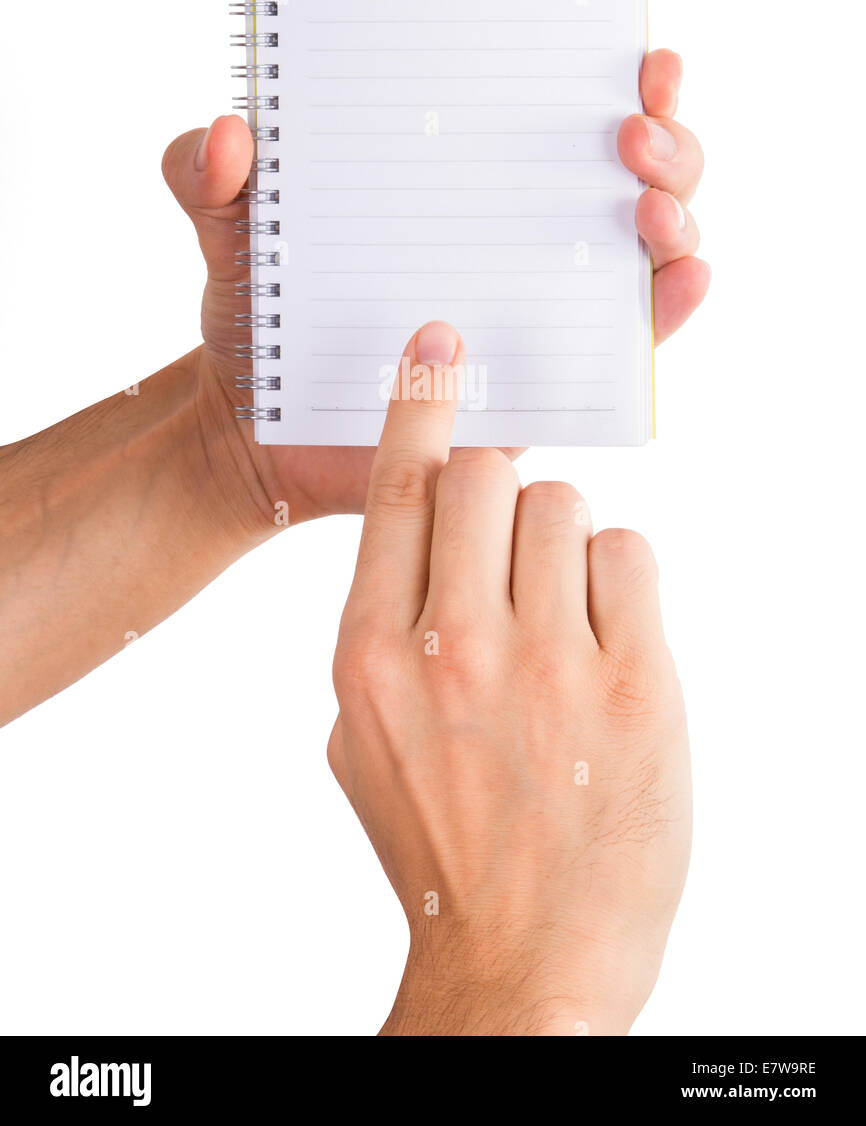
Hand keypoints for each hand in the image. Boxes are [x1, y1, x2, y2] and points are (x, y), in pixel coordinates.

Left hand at [161, 47, 706, 523]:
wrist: (254, 429)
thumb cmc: (258, 317)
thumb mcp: (228, 229)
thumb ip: (205, 172)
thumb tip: (229, 133)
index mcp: (466, 173)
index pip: (562, 105)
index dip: (621, 71)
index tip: (637, 50)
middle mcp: (524, 228)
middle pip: (635, 169)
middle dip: (664, 137)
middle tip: (631, 128)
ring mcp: (544, 303)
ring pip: (653, 246)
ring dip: (674, 211)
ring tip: (643, 201)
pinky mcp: (548, 381)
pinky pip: (632, 344)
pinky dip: (670, 309)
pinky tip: (678, 280)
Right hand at [327, 322, 690, 1035]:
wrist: (525, 959)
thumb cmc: (440, 844)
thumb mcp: (362, 738)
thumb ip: (383, 628)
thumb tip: (427, 533)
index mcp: (370, 659)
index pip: (397, 490)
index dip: (421, 403)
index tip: (439, 343)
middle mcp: (453, 650)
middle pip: (487, 476)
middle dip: (500, 491)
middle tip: (512, 547)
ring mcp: (550, 667)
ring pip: (562, 507)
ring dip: (562, 543)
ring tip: (561, 620)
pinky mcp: (638, 686)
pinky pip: (630, 556)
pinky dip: (618, 581)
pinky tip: (606, 642)